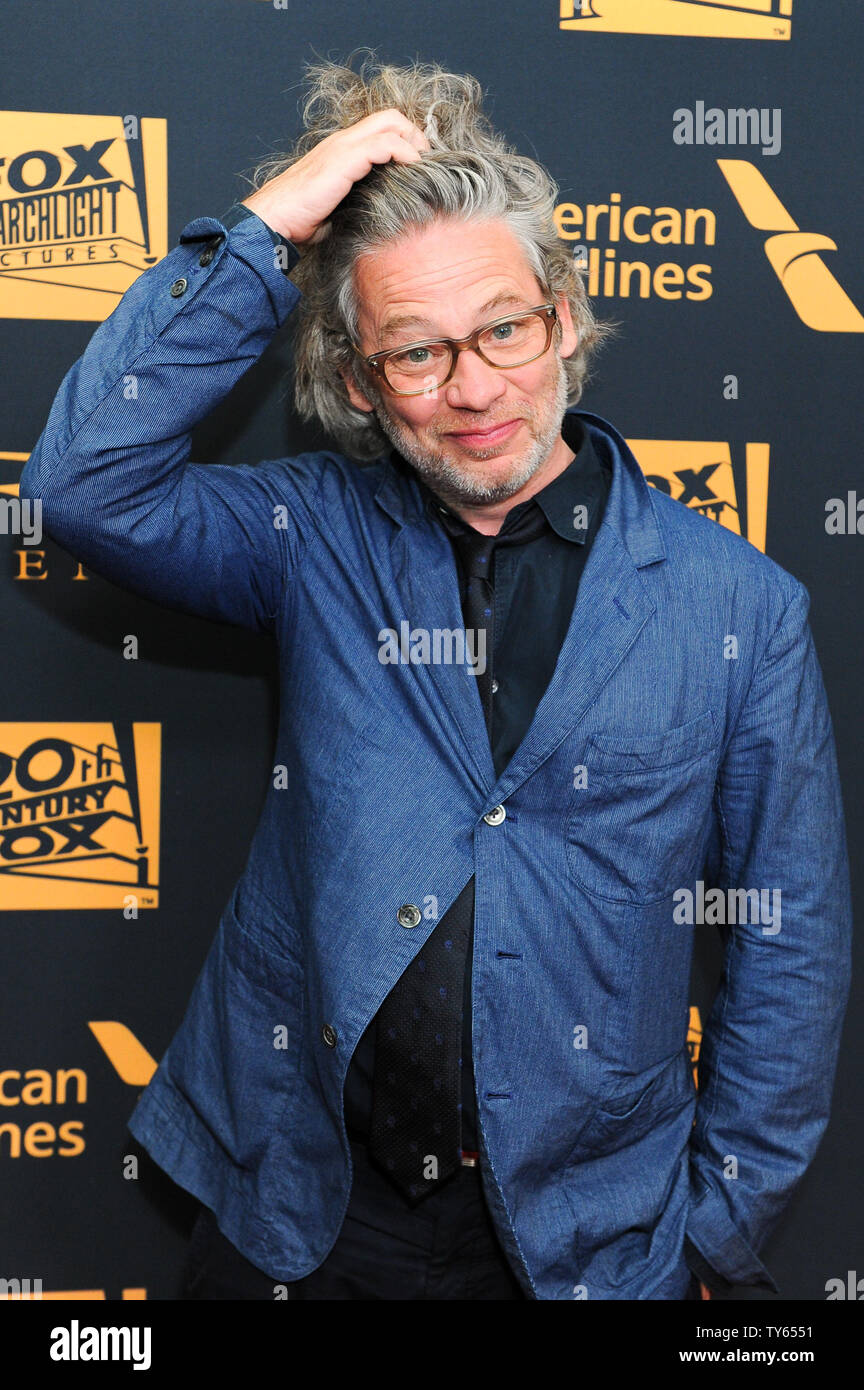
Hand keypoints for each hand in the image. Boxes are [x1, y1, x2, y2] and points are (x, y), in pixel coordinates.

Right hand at [241, 109, 430, 247]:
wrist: (274, 219)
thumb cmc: (301, 218)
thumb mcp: (336, 205)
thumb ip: (356, 199)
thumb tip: (379, 214)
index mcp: (341, 149)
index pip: (380, 127)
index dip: (405, 138)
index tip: (419, 164)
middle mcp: (343, 141)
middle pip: (390, 117)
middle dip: (415, 134)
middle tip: (426, 161)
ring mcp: (343, 147)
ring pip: (391, 123)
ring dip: (414, 141)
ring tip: (424, 165)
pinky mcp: (344, 160)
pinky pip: (384, 144)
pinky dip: (404, 152)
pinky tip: (413, 168)